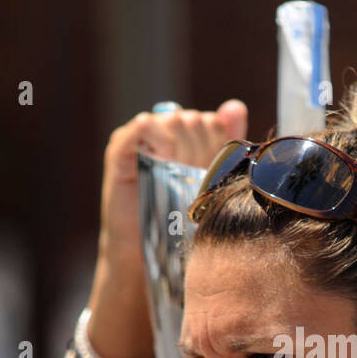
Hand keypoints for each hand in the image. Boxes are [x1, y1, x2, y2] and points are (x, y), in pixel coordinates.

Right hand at [98, 99, 248, 267]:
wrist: (146, 251)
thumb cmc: (178, 221)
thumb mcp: (209, 183)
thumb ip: (226, 145)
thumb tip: (236, 107)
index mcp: (186, 138)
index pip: (213, 122)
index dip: (218, 146)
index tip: (213, 173)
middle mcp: (162, 131)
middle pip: (194, 120)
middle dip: (201, 151)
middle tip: (196, 180)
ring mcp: (139, 138)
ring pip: (174, 119)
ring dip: (184, 149)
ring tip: (181, 177)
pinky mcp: (120, 147)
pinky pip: (146, 125)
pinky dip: (162, 141)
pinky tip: (166, 163)